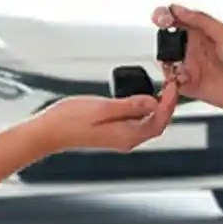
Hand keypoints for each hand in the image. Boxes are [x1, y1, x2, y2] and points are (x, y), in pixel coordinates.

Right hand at [36, 84, 178, 152]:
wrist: (49, 132)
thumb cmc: (69, 121)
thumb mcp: (103, 107)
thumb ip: (130, 105)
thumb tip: (153, 102)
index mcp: (128, 135)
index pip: (159, 120)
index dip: (170, 103)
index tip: (173, 86)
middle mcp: (127, 139)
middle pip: (157, 122)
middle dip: (167, 104)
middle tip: (171, 84)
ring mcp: (120, 136)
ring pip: (148, 122)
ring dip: (157, 106)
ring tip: (160, 88)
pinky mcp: (113, 132)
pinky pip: (136, 121)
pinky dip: (143, 108)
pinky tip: (141, 97)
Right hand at [151, 4, 222, 136]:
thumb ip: (201, 20)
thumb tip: (179, 9)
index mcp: (204, 33)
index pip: (179, 20)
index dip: (167, 16)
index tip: (161, 16)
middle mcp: (195, 49)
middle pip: (168, 40)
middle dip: (163, 40)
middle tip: (166, 41)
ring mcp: (192, 67)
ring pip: (167, 61)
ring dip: (167, 60)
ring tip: (176, 62)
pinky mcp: (190, 86)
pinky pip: (172, 82)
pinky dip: (172, 79)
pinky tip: (181, 77)